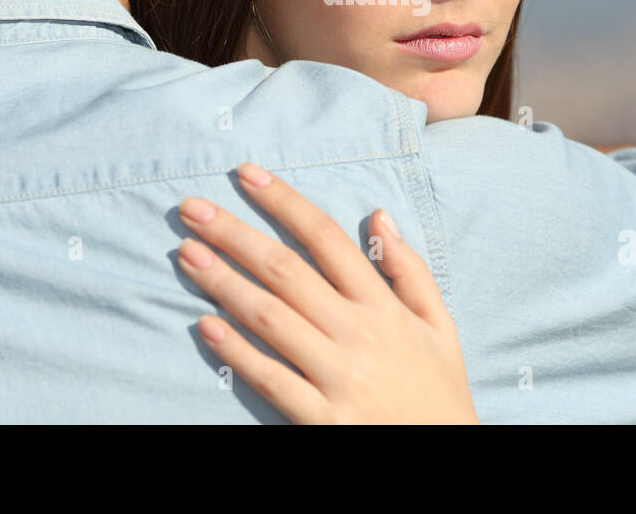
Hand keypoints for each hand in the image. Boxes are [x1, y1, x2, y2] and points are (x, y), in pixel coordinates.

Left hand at [173, 162, 478, 423]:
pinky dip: (237, 351)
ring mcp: (337, 376)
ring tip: (186, 255)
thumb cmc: (438, 391)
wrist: (448, 459)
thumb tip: (379, 215)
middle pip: (286, 269)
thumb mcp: (440, 325)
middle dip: (234, 234)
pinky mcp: (321, 418)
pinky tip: (205, 325)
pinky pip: (271, 378)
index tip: (247, 175)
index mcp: (384, 306)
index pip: (326, 238)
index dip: (283, 201)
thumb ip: (410, 269)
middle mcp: (358, 333)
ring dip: (223, 282)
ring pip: (270, 317)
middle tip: (192, 209)